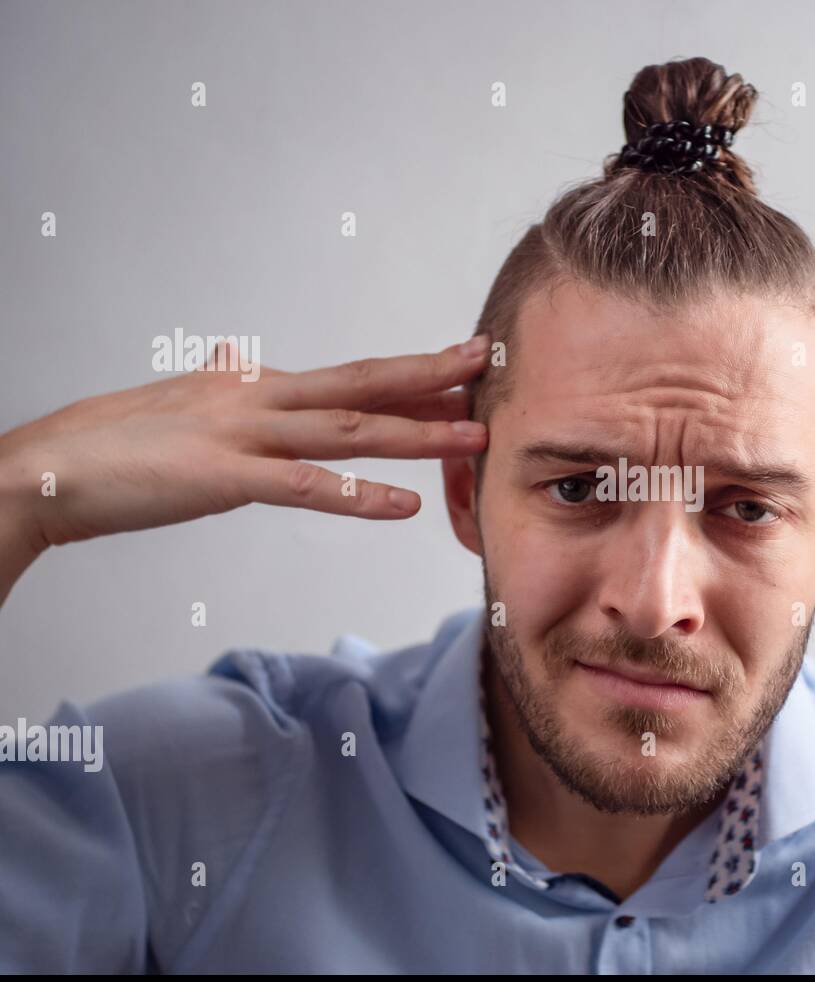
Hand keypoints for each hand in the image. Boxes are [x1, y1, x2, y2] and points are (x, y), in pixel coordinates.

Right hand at [0, 335, 491, 549]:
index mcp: (254, 387)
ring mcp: (242, 435)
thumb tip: (236, 360)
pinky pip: (304, 488)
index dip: (408, 374)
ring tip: (474, 436)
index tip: (458, 366)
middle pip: (361, 384)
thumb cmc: (114, 445)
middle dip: (430, 376)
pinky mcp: (222, 477)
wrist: (44, 468)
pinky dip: (358, 496)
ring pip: (347, 429)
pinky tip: (404, 504)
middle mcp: (258, 398)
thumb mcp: (182, 408)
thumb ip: (221, 389)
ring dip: (417, 434)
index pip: (348, 379)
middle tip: (486, 363)